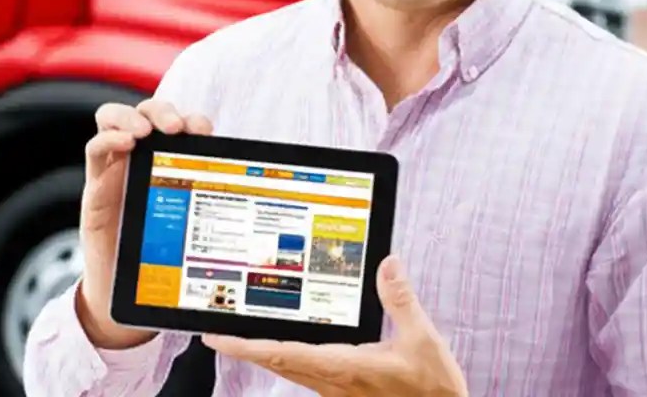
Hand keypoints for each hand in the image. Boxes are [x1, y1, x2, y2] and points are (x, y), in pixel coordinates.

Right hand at [76, 98, 212, 348]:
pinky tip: (125, 143)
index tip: (205, 133)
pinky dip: (108, 138)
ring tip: (144, 132)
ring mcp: (115, 170)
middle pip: (146, 114)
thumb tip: (256, 204)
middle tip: (177, 129)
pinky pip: (95, 150)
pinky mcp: (95, 188)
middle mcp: (140, 162)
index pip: (177, 127)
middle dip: (163, 111)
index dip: (192, 121)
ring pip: (113, 119)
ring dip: (131, 117)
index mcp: (167, 166)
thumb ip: (212, 213)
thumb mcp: (191, 229)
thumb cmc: (160, 259)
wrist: (126, 294)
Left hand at [203, 255, 467, 396]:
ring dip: (260, 353)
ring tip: (237, 336)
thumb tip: (388, 263)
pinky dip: (284, 358)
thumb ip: (400, 300)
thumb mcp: (422, 340)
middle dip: (242, 347)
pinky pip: (303, 373)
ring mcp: (335, 389)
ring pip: (287, 369)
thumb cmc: (433, 390)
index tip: (215, 337)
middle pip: (274, 362)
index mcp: (343, 366)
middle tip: (213, 332)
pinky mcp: (342, 391)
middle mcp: (331, 380)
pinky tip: (282, 348)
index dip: (245, 346)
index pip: (282, 353)